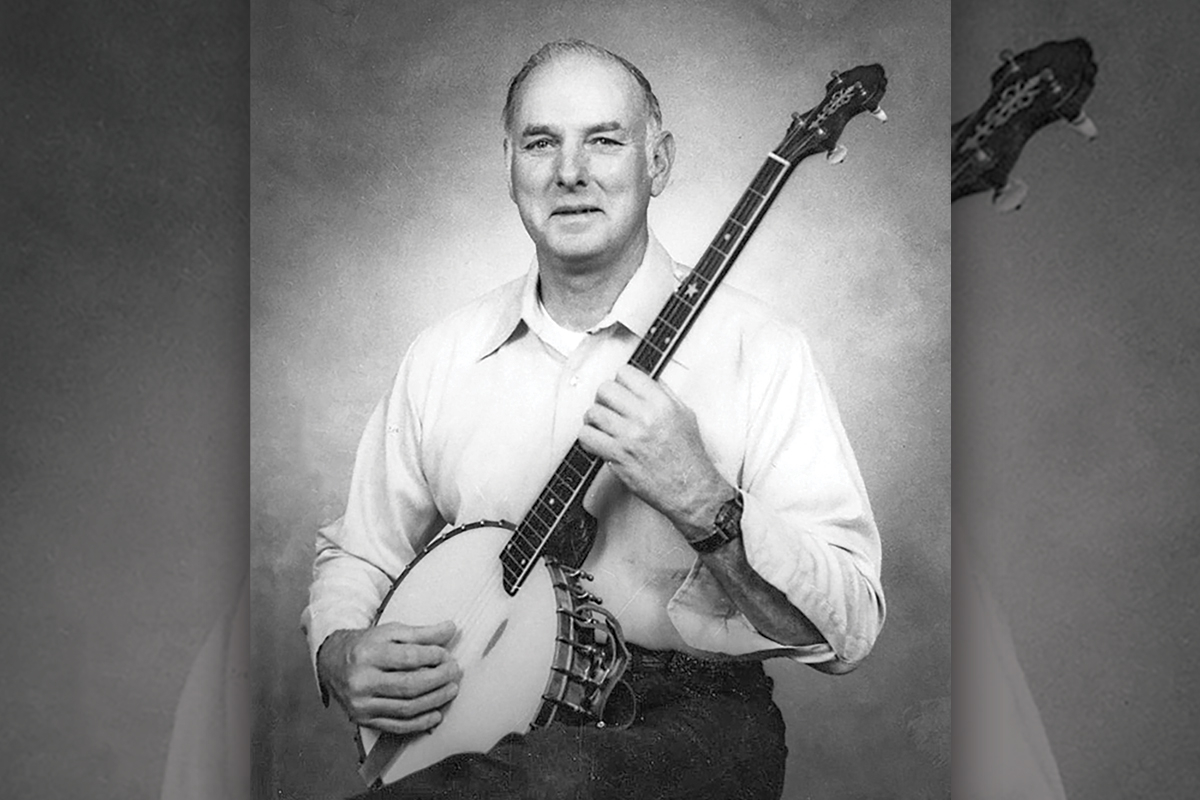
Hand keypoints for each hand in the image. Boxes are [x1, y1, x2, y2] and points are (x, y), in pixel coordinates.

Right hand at [317, 620, 460, 734]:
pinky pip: (398, 726)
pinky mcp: (364, 720)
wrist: (332, 663)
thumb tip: (450, 628)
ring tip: (450, 690)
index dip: (433, 657)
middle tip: (454, 672)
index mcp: (368, 653)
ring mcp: (362, 704)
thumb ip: (421, 633)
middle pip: (409, 685)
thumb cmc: (365, 646)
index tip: (446, 655)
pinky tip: (435, 714)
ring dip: (435, 701)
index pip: (408, 657)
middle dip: (439, 679)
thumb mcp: (390, 632)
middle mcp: (362, 680)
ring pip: (406, 708)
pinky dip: (421, 723)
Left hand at [578, 365, 734, 539]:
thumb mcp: (685, 416)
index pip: (626, 374)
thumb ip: (665, 396)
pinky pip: (588, 437)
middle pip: (605, 390)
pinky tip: (598, 442)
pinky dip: (588, 439)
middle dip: (603, 399)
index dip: (619, 382)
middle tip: (607, 408)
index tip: (620, 391)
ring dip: (593, 420)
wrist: (690, 489)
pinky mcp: (618, 456)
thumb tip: (648, 383)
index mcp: (661, 404)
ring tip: (600, 427)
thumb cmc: (689, 457)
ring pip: (593, 413)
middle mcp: (645, 417)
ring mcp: (630, 436)